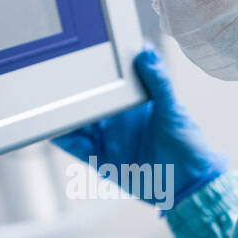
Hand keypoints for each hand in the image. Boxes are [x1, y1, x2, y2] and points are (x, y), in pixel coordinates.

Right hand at [53, 48, 225, 209]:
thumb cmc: (187, 144)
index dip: (95, 69)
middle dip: (72, 92)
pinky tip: (54, 132)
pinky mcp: (102, 159)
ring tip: (49, 105)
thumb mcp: (173, 110)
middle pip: (88, 101)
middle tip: (56, 81)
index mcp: (134, 101)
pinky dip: (64, 139)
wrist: (187, 185)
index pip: (110, 81)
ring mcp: (108, 138)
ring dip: (64, 116)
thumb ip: (159, 83)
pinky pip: (77, 147)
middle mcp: (117, 118)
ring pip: (78, 123)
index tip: (80, 56)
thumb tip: (147, 52)